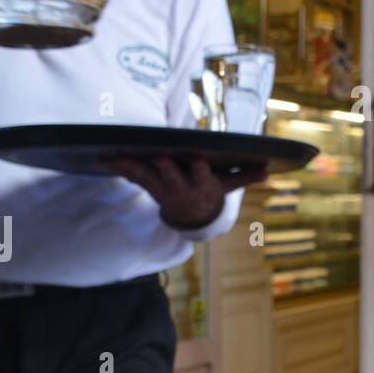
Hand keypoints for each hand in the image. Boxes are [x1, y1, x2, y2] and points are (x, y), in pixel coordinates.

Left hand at [104, 154, 267, 229]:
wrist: (192, 215)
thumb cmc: (211, 191)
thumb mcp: (229, 185)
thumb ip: (246, 176)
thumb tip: (269, 171)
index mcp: (201, 186)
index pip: (202, 177)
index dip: (199, 171)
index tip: (198, 160)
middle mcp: (180, 190)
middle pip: (171, 180)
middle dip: (165, 170)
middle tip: (158, 159)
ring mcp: (162, 190)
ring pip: (147, 178)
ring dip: (133, 168)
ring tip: (118, 158)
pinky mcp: (149, 186)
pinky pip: (133, 177)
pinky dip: (119, 168)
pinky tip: (104, 159)